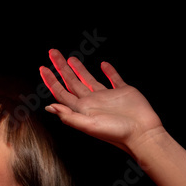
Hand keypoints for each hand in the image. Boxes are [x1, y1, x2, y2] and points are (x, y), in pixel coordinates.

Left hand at [39, 49, 165, 152]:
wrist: (142, 133)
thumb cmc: (117, 133)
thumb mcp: (89, 125)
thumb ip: (69, 116)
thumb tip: (49, 107)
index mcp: (82, 109)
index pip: (62, 92)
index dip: (51, 80)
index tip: (42, 67)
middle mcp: (92, 102)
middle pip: (72, 82)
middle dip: (61, 68)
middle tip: (53, 52)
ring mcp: (107, 97)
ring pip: (89, 79)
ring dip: (79, 69)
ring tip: (70, 58)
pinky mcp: (123, 92)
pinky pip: (114, 78)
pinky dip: (109, 71)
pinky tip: (103, 65)